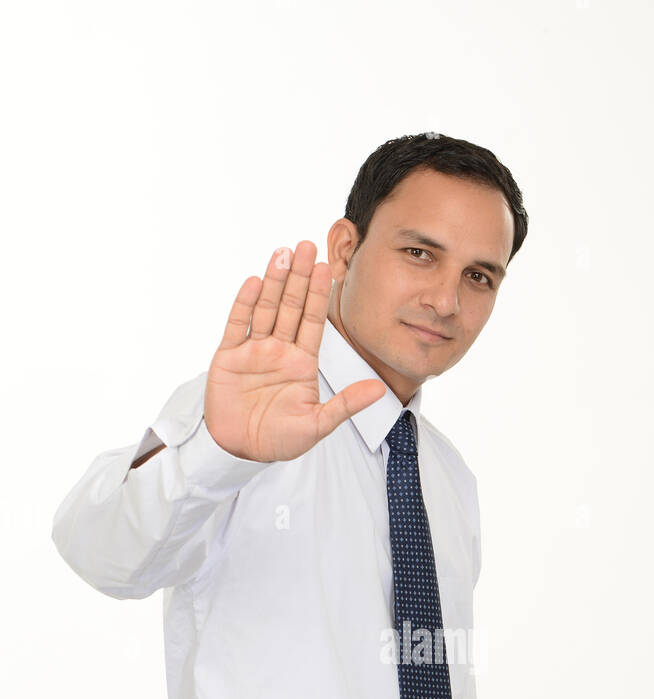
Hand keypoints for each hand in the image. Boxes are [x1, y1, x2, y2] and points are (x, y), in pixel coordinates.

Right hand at [204, 242, 386, 462]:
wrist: (242, 451)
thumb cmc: (280, 439)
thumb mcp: (317, 425)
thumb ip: (346, 405)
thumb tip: (379, 389)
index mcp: (301, 363)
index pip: (313, 321)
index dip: (319, 295)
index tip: (328, 267)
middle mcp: (279, 351)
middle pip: (290, 307)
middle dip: (299, 277)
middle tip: (307, 246)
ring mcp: (253, 351)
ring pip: (266, 309)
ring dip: (274, 282)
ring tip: (282, 253)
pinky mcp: (228, 357)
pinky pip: (237, 325)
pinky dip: (245, 304)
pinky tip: (255, 282)